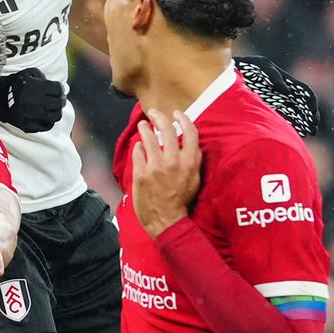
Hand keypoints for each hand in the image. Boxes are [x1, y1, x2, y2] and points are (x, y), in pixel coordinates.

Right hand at [0, 67, 65, 132]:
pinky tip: (45, 116)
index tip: (59, 89)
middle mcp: (35, 103)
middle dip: (61, 100)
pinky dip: (48, 121)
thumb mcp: (26, 73)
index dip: (60, 88)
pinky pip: (46, 126)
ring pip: (55, 116)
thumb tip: (57, 85)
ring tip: (52, 108)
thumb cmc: (12, 84)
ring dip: (56, 111)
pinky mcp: (28, 126)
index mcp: (35, 88)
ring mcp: (32, 116)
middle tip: (59, 99)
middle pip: (59, 104)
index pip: (58, 89)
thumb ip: (41, 76)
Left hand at [131, 109, 200, 237]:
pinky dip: (138, 147)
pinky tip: (138, 145)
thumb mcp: (195, 180)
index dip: (184, 119)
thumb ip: (194, 161)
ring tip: (143, 125)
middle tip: (153, 112)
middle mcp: (173, 162)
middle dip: (160, 117)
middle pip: (167, 130)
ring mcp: (155, 167)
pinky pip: (138, 153)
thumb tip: (192, 145)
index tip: (177, 113)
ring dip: (145, 128)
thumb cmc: (181, 200)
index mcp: (190, 162)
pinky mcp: (141, 174)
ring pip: (149, 139)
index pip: (190, 133)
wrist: (166, 220)